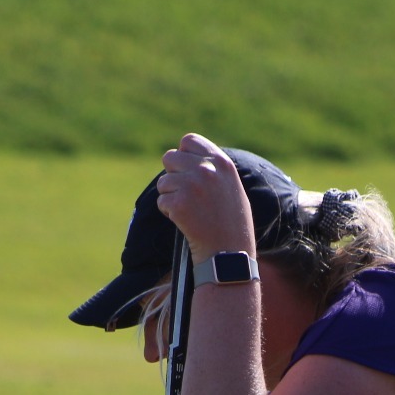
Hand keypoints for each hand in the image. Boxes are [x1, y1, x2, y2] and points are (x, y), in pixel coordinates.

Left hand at [154, 133, 257, 262]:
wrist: (229, 254)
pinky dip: (169, 212)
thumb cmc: (232, 224)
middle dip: (173, 175)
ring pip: (163, 182)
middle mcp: (206, 169)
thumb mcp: (231, 187)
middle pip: (170, 158)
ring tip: (190, 211)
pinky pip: (162, 202)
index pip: (188, 140)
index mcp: (221, 162)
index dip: (183, 156)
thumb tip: (185, 155)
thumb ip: (212, 168)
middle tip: (185, 195)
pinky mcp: (180, 204)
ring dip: (171, 196)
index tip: (187, 171)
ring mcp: (192, 185)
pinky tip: (186, 222)